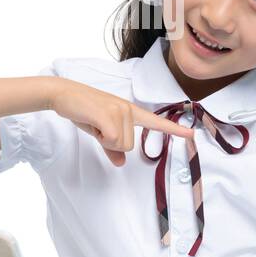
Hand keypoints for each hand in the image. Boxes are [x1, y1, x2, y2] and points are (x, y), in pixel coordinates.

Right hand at [49, 80, 194, 166]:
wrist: (63, 94)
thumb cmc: (83, 111)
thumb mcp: (99, 132)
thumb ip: (112, 147)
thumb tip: (121, 162)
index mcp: (130, 111)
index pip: (155, 122)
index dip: (174, 130)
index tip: (192, 135)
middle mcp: (128, 109)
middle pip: (129, 145)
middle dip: (111, 143)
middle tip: (97, 127)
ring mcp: (120, 110)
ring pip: (121, 144)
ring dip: (104, 140)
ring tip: (94, 123)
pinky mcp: (108, 114)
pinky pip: (112, 140)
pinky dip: (100, 138)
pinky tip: (92, 123)